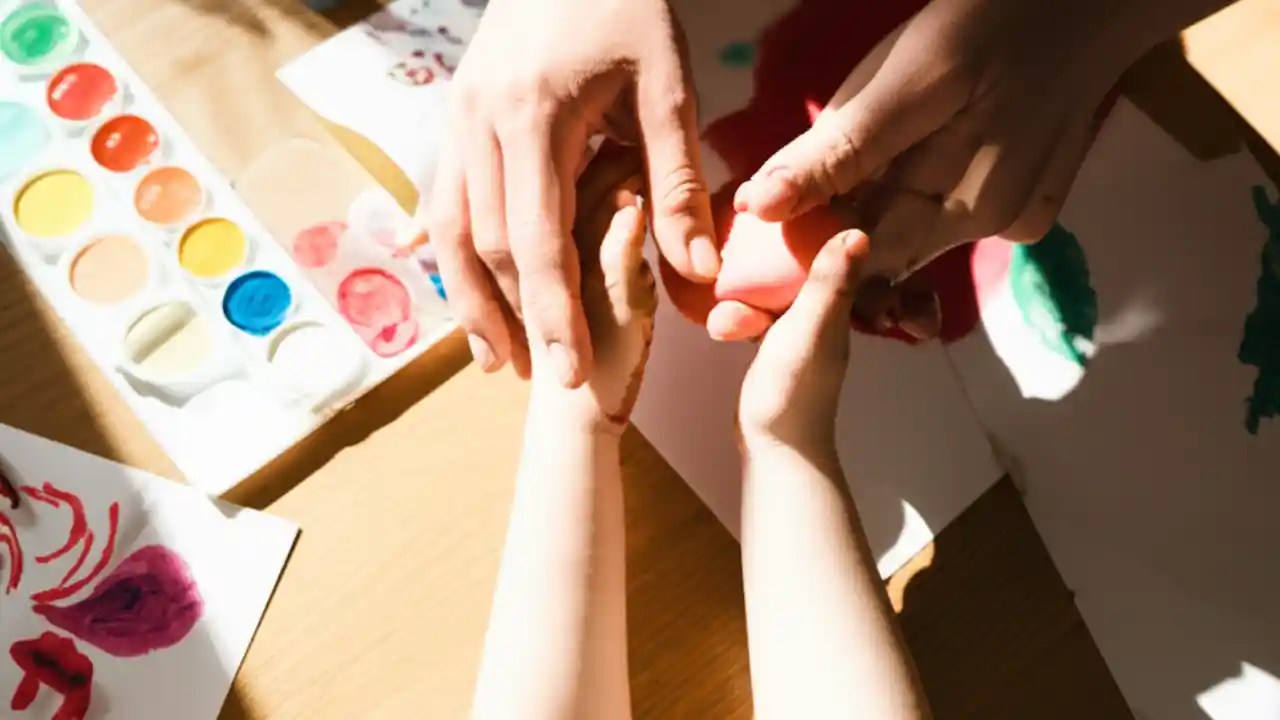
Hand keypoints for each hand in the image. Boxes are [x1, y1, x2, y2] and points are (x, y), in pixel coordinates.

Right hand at [427, 0, 714, 387]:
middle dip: (509, 319)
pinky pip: (442, 196)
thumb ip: (676, 183)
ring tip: (491, 355)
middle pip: (483, 245)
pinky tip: (460, 289)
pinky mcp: (455, 113)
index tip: (569, 373)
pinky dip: (450, 251)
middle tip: (535, 378)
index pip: (538, 241)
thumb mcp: (666, 87)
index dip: (552, 315)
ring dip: (469, 297)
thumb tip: (697, 275)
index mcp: (536, 116)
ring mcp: (458, 116)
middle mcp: (481, 122)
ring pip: (448, 228)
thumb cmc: (628, 5)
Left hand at [732, 0, 1166, 333]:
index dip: (794, 262)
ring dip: (864, 212)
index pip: (853, 265)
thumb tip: (759, 208)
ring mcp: (1011, 218)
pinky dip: (910, 194)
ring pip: (910, 231)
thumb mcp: (905, 81)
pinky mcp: (1024, 201)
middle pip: (881, 252)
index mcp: (957, 208)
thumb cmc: (994, 22)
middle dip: (822, 238)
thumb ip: (836, 152)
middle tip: (772, 207)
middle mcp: (986, 228)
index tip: (743, 258)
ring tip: (835, 174)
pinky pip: (946, 212)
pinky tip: (899, 160)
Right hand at [738, 228, 868, 453]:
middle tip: (734, 238)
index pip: (829, 250)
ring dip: (743, 296)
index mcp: (839, 305)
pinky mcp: (775, 349)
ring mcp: (799, 332)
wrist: (776, 449)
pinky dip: (737, 318)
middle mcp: (824, 314)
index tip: (777, 203)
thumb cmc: (795, 389)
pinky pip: (756, 317)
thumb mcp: (810, 328)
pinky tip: (720, 324)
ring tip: (724, 313)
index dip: (807, 224)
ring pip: (771, 293)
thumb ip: (830, 283)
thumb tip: (859, 231)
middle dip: (765, 255)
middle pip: (795, 267)